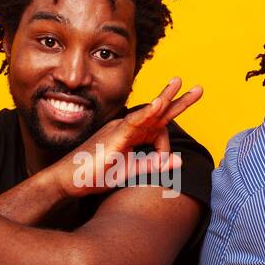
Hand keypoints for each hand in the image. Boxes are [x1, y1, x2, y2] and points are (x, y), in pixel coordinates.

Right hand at [45, 76, 202, 198]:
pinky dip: (146, 113)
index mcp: (132, 135)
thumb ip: (153, 165)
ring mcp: (119, 130)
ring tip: (179, 84)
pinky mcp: (113, 138)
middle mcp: (126, 128)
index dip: (167, 146)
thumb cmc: (94, 175)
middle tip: (199, 89)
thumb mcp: (130, 172)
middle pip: (157, 112)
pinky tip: (158, 105)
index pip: (158, 130)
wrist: (66, 180)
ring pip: (147, 112)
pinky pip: (133, 123)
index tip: (166, 163)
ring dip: (165, 98)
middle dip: (178, 100)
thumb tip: (179, 159)